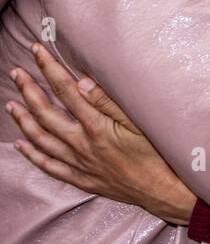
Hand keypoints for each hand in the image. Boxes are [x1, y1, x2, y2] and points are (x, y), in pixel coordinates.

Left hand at [5, 43, 196, 225]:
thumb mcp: (139, 123)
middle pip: (46, 113)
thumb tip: (81, 82)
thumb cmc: (157, 155)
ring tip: (12, 105)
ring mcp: (79, 162)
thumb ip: (109, 101)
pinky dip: (32, 155)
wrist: (161, 191)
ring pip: (41, 139)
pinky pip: (49, 166)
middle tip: (17, 74)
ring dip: (23, 120)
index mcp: (96, 126)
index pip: (65, 90)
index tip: (36, 52)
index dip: (48, 69)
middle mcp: (81, 143)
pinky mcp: (82, 178)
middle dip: (29, 90)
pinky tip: (21, 145)